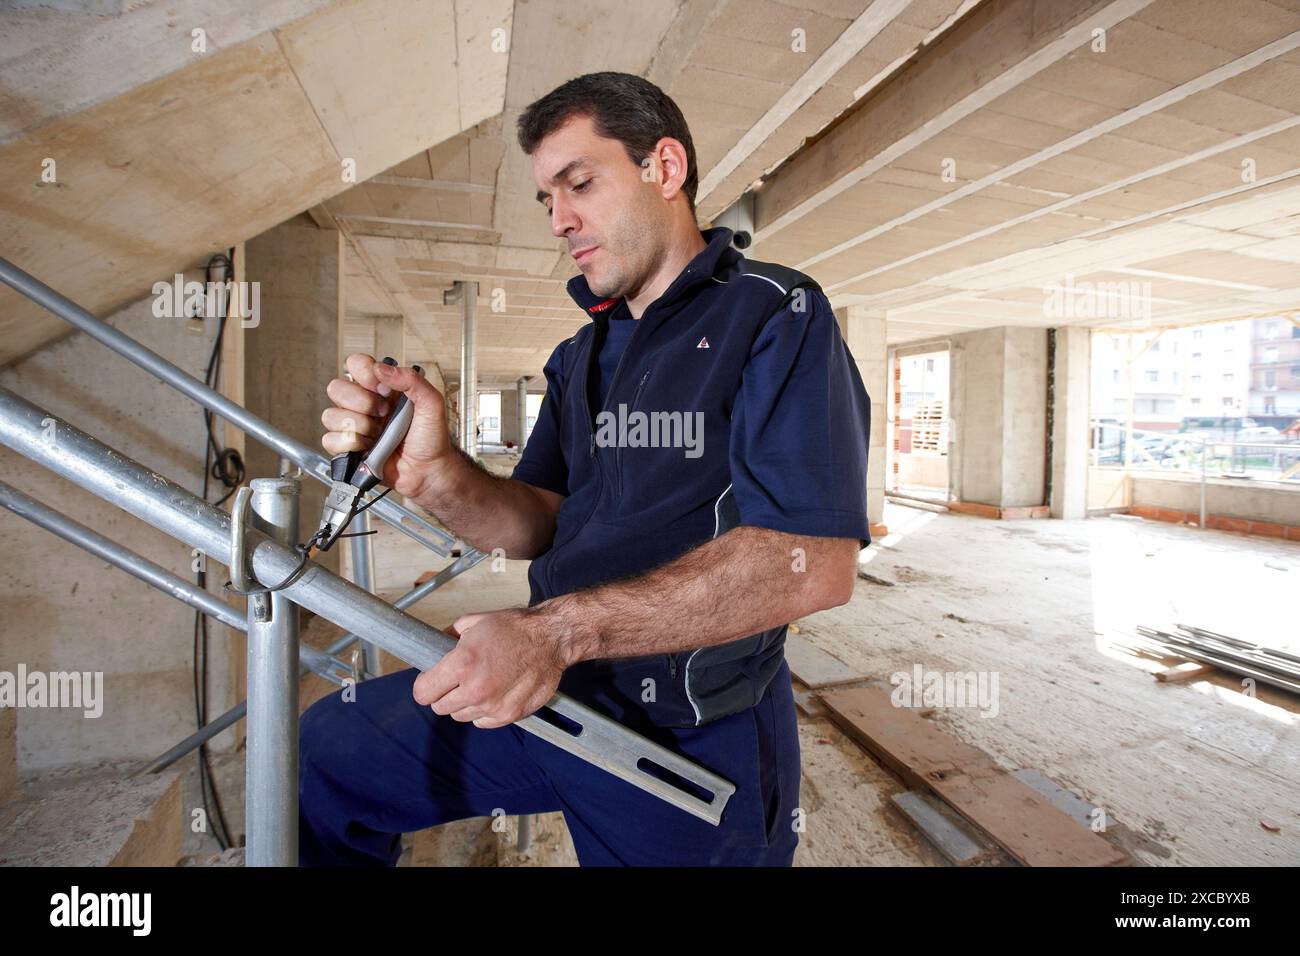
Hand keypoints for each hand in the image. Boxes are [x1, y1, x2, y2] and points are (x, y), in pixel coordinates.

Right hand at [320, 352, 450, 497]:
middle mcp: (363, 404)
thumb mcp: (431, 403)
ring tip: (378, 434)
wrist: (429, 471)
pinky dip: (349, 444)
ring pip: (331, 415)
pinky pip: (329, 440)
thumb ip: (411, 380)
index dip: (364, 373)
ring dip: (359, 426)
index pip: (355, 364)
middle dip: (362, 402)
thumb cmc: (431, 438)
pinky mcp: (348, 448)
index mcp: (381, 388)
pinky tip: (368, 447)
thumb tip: (381, 368)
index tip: (383, 389)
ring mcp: (354, 425)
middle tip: (384, 414)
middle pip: (336, 388)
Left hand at [412, 608, 565, 728]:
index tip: (430, 681)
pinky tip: (493, 693)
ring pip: (461, 716)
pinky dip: (483, 711)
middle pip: (440, 707)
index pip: (423, 693)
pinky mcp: (509, 715)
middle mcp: (475, 689)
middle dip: (444, 694)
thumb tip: (433, 646)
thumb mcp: (474, 621)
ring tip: (480, 684)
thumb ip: (448, 637)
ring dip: (465, 703)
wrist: (551, 638)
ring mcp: (493, 705)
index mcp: (462, 664)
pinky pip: (482, 722)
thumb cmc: (515, 628)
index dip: (425, 685)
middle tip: (457, 680)